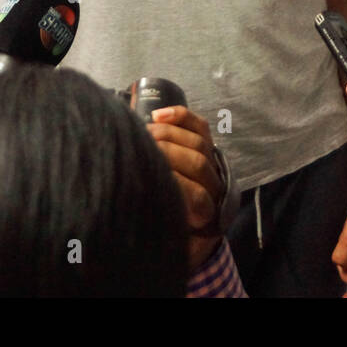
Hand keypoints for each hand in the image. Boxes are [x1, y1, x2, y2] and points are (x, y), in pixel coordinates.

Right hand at [148, 106, 223, 268]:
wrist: (189, 220)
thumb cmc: (167, 224)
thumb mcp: (161, 230)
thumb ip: (153, 222)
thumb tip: (132, 216)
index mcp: (205, 213)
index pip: (196, 195)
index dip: (173, 183)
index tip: (144, 176)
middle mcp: (215, 186)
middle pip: (197, 162)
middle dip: (165, 151)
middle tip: (136, 148)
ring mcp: (213, 163)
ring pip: (198, 141)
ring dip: (167, 134)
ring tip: (142, 134)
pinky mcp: (208, 143)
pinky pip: (199, 124)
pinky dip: (179, 116)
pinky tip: (157, 115)